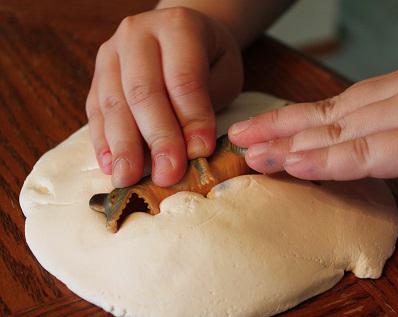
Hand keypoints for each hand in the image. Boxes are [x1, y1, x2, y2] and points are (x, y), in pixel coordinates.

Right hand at [86, 7, 242, 187]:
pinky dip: (102, 140)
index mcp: (177, 26)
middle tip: (167, 174)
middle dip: (157, 138)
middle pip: (143, 92)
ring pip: (113, 103)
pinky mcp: (97, 75)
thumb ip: (206, 104)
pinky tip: (109, 165)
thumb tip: (191, 150)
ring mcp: (111, 54)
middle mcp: (137, 34)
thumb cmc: (208, 58)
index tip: (200, 153)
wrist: (179, 35)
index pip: (183, 78)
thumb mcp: (223, 72)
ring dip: (123, 146)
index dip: (191, 118)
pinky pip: (95, 110)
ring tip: (130, 178)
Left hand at [229, 63, 397, 209]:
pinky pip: (366, 154)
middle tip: (241, 137)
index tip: (263, 131)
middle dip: (280, 127)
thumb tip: (344, 145)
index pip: (337, 104)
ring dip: (291, 146)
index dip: (296, 120)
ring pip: (339, 131)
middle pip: (329, 112)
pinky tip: (293, 167)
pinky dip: (327, 162)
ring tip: (252, 155)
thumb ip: (385, 132)